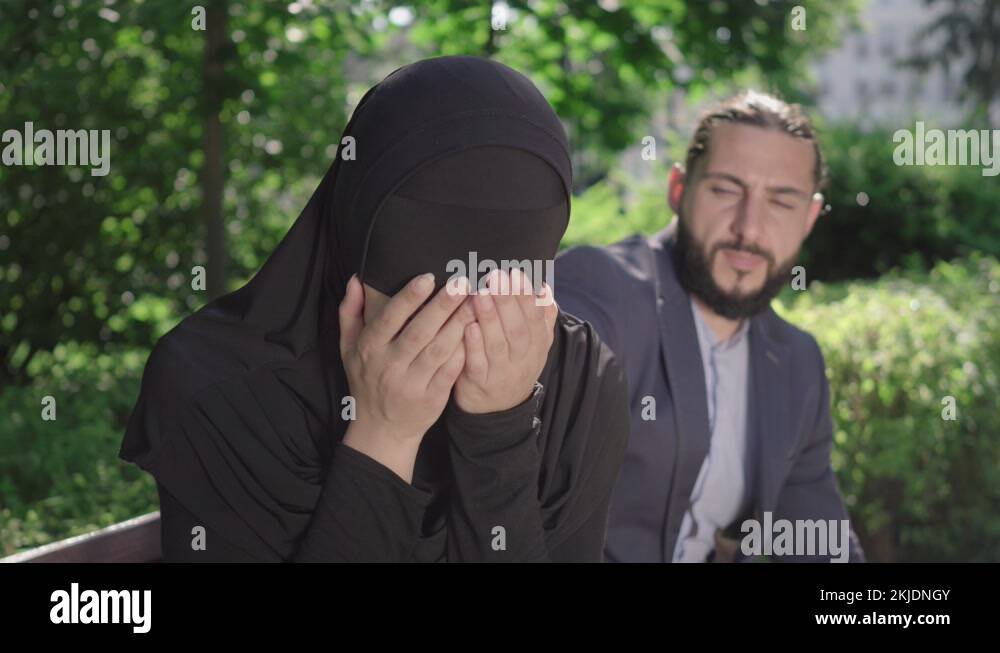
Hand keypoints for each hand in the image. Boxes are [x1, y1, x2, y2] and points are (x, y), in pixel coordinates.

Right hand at [339, 273, 473, 478]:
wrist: (381, 428)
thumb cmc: (366, 379)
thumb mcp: (348, 347)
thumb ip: (350, 312)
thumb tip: (356, 279)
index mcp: (370, 349)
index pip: (390, 319)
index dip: (408, 298)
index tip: (428, 277)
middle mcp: (389, 366)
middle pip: (419, 332)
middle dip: (442, 306)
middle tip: (462, 283)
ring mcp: (411, 383)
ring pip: (439, 350)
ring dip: (459, 325)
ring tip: (477, 302)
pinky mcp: (432, 398)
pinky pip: (450, 372)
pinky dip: (464, 352)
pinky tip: (477, 332)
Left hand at [453, 269, 557, 413]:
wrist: (498, 409)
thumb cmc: (512, 364)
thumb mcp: (533, 345)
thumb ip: (541, 318)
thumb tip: (545, 288)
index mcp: (537, 345)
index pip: (535, 317)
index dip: (526, 296)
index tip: (516, 272)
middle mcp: (523, 359)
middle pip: (518, 329)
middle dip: (508, 301)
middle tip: (496, 276)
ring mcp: (502, 373)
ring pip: (498, 344)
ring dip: (490, 318)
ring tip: (481, 294)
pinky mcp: (480, 384)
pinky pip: (478, 364)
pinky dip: (474, 346)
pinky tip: (469, 327)